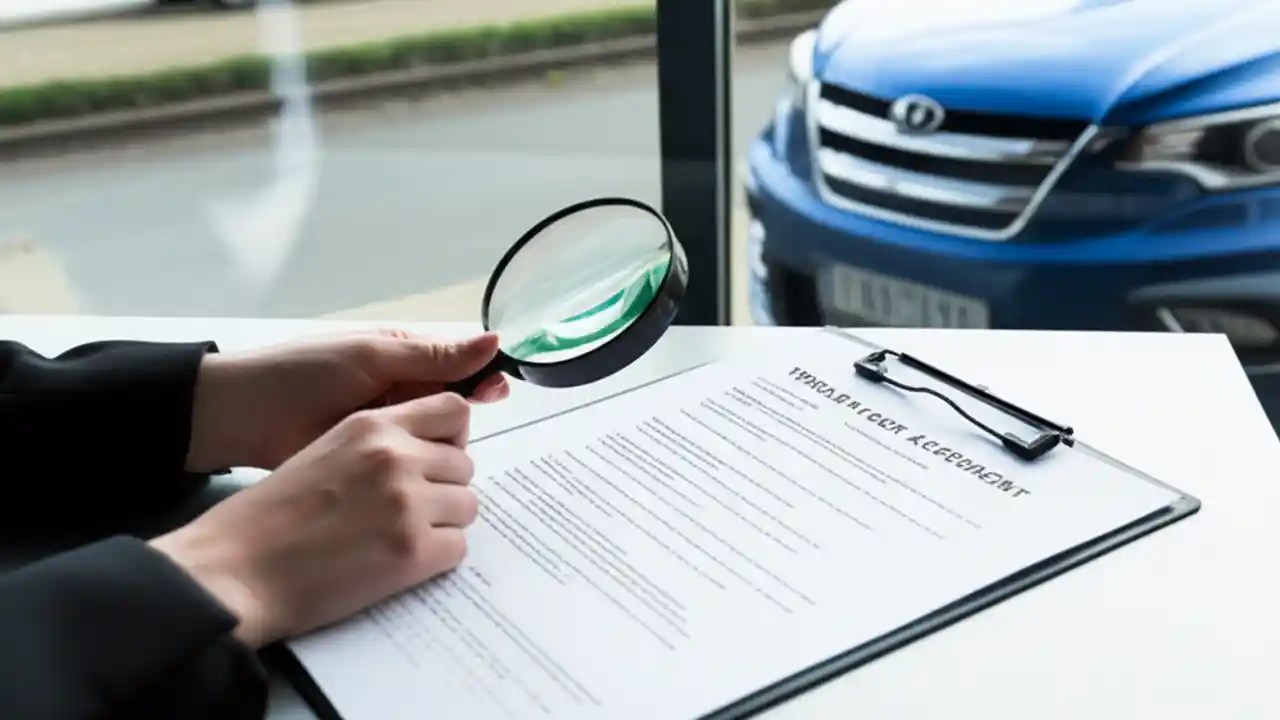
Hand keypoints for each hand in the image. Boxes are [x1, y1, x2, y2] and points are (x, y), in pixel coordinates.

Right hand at [151, 393, 477, 647]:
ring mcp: (408, 503)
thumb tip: (426, 454)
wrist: (237, 569)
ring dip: (443, 524)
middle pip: (464, 464)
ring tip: (400, 537)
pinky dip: (436, 558)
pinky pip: (457, 548)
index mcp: (373, 425)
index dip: (451, 438)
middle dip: (444, 488)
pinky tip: (398, 563)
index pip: (453, 410)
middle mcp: (397, 456)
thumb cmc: (270, 516)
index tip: (434, 460)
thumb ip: (377, 444)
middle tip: (409, 510)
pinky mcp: (413, 551)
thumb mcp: (324, 449)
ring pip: (468, 506)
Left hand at [186, 329, 508, 471]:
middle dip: (461, 424)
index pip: (460, 371)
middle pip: (454, 413)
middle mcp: (403, 399)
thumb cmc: (303, 372)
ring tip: (437, 462)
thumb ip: (432, 357)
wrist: (241, 416)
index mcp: (405, 363)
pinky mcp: (374, 471)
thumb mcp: (371, 357)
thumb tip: (496, 341)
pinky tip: (428, 484)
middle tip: (454, 435)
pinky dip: (421, 479)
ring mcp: (390, 437)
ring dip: (442, 454)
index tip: (495, 393)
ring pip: (436, 447)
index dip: (481, 382)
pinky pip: (410, 474)